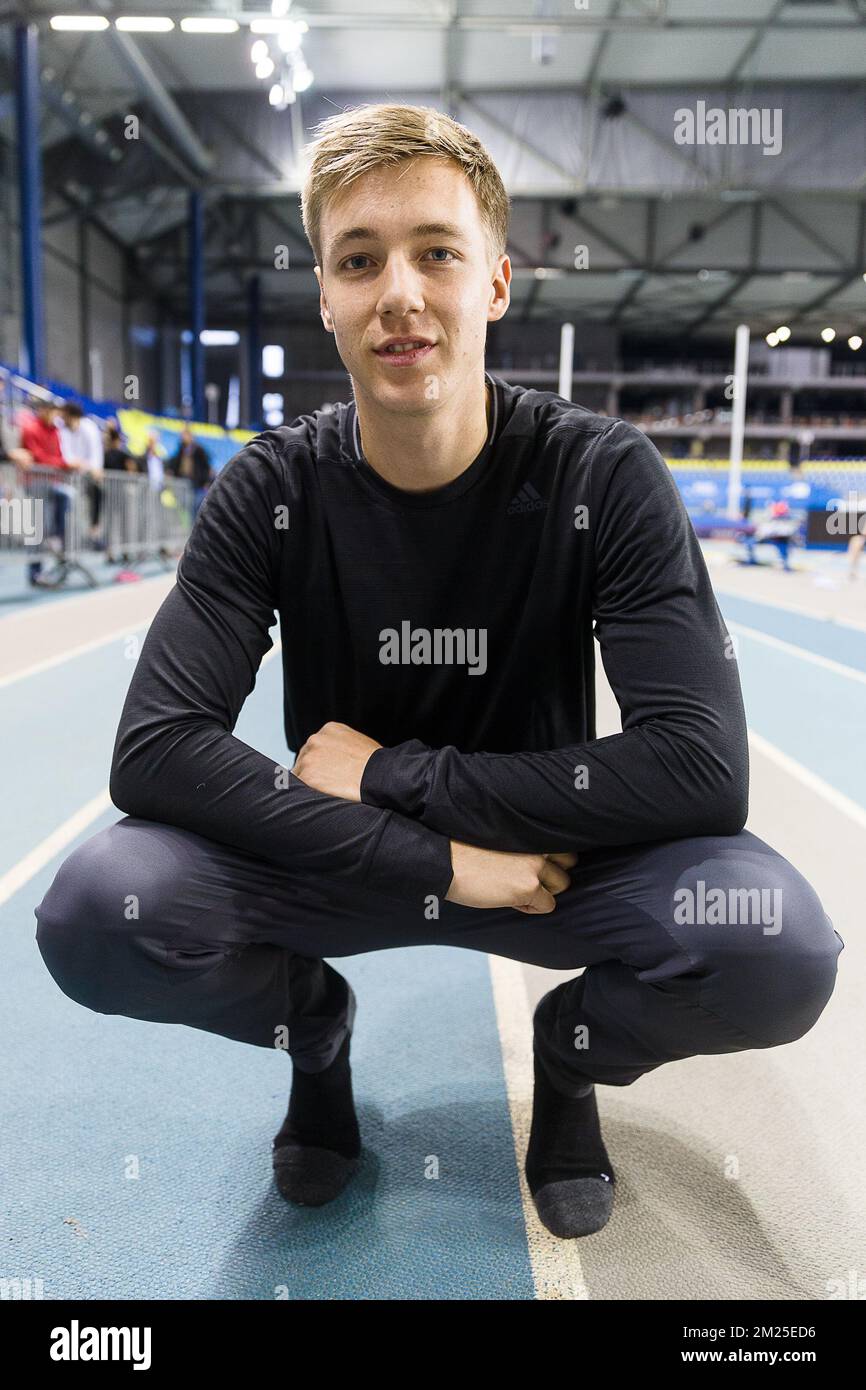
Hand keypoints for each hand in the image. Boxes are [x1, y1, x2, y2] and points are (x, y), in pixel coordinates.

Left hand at [291, 721, 381, 801]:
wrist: (379, 776)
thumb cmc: (376, 764)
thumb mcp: (359, 743)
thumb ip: (342, 746)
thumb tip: (338, 758)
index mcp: (329, 729)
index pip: (316, 746)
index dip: (321, 761)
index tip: (328, 772)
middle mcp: (315, 740)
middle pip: (305, 758)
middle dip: (314, 771)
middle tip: (329, 784)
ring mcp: (309, 757)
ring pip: (300, 773)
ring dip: (311, 783)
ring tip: (328, 792)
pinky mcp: (307, 776)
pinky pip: (299, 787)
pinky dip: (308, 793)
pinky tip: (322, 796)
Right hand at [445, 843, 577, 913]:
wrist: (445, 863)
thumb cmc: (463, 851)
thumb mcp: (499, 838)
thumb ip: (522, 845)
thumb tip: (536, 864)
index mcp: (530, 829)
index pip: (561, 843)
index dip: (548, 858)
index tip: (528, 865)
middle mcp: (538, 845)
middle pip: (569, 862)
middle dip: (552, 874)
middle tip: (526, 879)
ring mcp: (536, 865)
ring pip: (562, 884)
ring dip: (543, 891)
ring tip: (516, 890)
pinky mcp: (529, 887)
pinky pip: (547, 905)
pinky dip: (531, 907)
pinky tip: (509, 900)